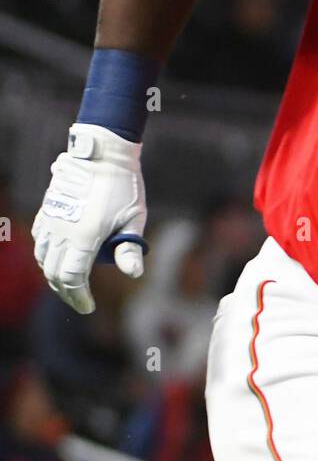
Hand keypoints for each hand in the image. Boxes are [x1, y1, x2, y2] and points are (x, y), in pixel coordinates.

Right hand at [32, 123, 147, 313]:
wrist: (101, 152)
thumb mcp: (134, 218)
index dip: (78, 298)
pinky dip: (45, 255)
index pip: (72, 279)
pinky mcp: (46, 209)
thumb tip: (134, 274)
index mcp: (84, 237)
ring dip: (53, 275)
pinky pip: (39, 239)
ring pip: (42, 258)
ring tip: (69, 283)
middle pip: (54, 273)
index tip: (88, 307)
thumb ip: (130, 248)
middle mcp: (61, 231)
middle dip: (66, 292)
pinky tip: (57, 257)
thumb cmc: (123, 185)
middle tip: (80, 300)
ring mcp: (50, 219)